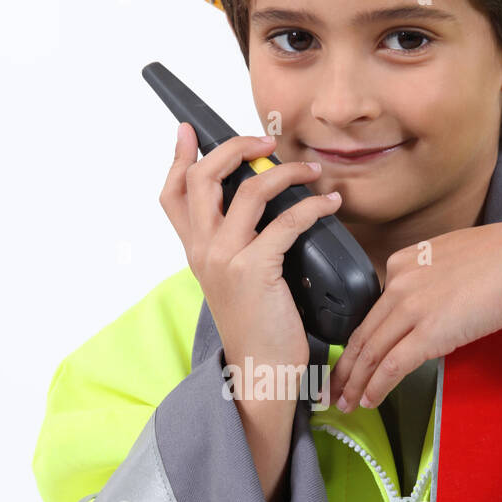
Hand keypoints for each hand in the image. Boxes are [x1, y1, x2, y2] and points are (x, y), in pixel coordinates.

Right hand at [160, 123, 342, 382]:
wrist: (262, 370)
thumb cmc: (259, 327)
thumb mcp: (236, 280)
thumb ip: (237, 245)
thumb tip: (263, 209)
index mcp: (196, 251)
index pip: (172, 194)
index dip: (177, 157)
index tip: (188, 131)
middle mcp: (203, 250)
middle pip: (202, 177)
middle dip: (233, 148)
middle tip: (264, 143)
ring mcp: (225, 258)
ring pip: (247, 190)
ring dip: (285, 171)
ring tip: (311, 170)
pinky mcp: (254, 270)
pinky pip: (285, 221)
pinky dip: (312, 206)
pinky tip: (329, 203)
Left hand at [327, 220, 501, 411]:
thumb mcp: (453, 256)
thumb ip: (431, 277)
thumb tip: (432, 303)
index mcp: (403, 262)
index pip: (374, 309)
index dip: (359, 339)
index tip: (352, 358)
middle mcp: (399, 284)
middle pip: (362, 334)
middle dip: (344, 368)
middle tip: (332, 389)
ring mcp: (410, 308)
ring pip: (370, 353)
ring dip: (355, 384)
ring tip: (345, 403)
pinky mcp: (428, 333)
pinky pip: (391, 366)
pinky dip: (376, 387)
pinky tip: (369, 400)